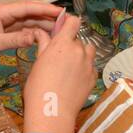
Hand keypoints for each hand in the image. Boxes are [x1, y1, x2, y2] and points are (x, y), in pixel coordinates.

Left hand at [0, 1, 61, 68]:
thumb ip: (15, 40)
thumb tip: (35, 37)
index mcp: (2, 11)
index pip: (28, 7)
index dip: (46, 9)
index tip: (62, 12)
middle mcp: (6, 13)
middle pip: (32, 13)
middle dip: (49, 16)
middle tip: (68, 22)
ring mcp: (6, 22)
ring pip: (30, 21)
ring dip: (44, 24)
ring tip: (61, 29)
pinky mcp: (6, 31)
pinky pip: (24, 29)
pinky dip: (35, 32)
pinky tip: (47, 35)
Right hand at [22, 13, 95, 132]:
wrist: (52, 110)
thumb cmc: (38, 86)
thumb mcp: (38, 62)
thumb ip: (43, 45)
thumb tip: (40, 32)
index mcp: (63, 43)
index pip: (73, 22)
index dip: (69, 23)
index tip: (64, 28)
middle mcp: (79, 50)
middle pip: (78, 40)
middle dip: (70, 45)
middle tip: (60, 58)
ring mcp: (89, 64)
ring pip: (88, 51)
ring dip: (81, 54)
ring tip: (70, 67)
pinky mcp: (94, 77)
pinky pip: (91, 66)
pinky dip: (85, 68)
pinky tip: (75, 79)